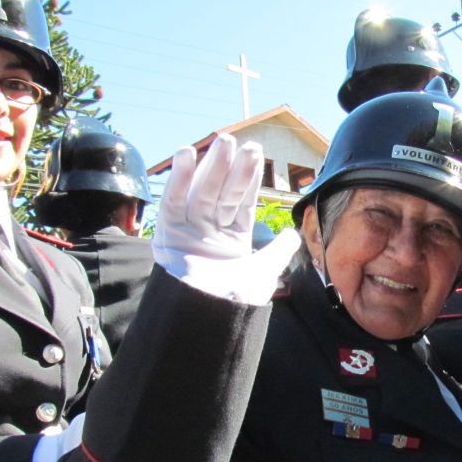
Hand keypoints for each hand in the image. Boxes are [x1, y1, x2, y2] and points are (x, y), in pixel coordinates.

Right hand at [152, 133, 299, 303]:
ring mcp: (189, 231)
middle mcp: (209, 231)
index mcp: (231, 239)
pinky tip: (186, 155)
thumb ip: (278, 251)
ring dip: (212, 166)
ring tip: (223, 141)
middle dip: (233, 168)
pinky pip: (174, 203)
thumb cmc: (236, 301)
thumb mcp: (263, 272)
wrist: (208, 320)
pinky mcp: (169, 235)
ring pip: (202, 192)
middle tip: (245, 144)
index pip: (242, 202)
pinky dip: (179, 180)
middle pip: (222, 193)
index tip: (255, 155)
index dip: (248, 178)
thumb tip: (293, 235)